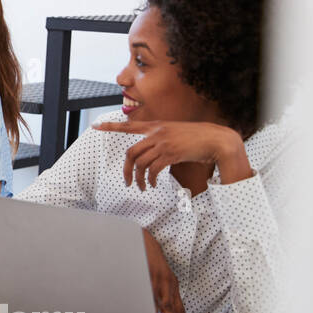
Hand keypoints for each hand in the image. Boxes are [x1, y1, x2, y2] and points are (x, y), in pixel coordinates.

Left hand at [92, 119, 250, 189]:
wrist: (216, 139)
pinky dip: (150, 180)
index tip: (96, 126)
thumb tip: (152, 155)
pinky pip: (153, 169)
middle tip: (128, 182)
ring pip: (140, 163)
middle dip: (126, 170)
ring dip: (139, 179)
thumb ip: (161, 140)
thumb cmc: (197, 138)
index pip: (129, 125)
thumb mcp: (175, 133)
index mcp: (156, 125)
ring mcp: (163, 142)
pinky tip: (152, 185)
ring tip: (142, 187)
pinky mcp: (171, 153)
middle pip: (130, 152)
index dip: (111, 127)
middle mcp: (156, 132)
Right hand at [142, 228, 186, 312]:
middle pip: (173, 306)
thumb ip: (161, 289)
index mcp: (171, 283)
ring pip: (163, 302)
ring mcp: (159, 279)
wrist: (144, 240)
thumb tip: (161, 307)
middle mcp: (168, 282)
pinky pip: (151, 294)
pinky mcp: (150, 275)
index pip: (178, 304)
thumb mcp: (159, 274)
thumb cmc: (150, 258)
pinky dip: (152, 306)